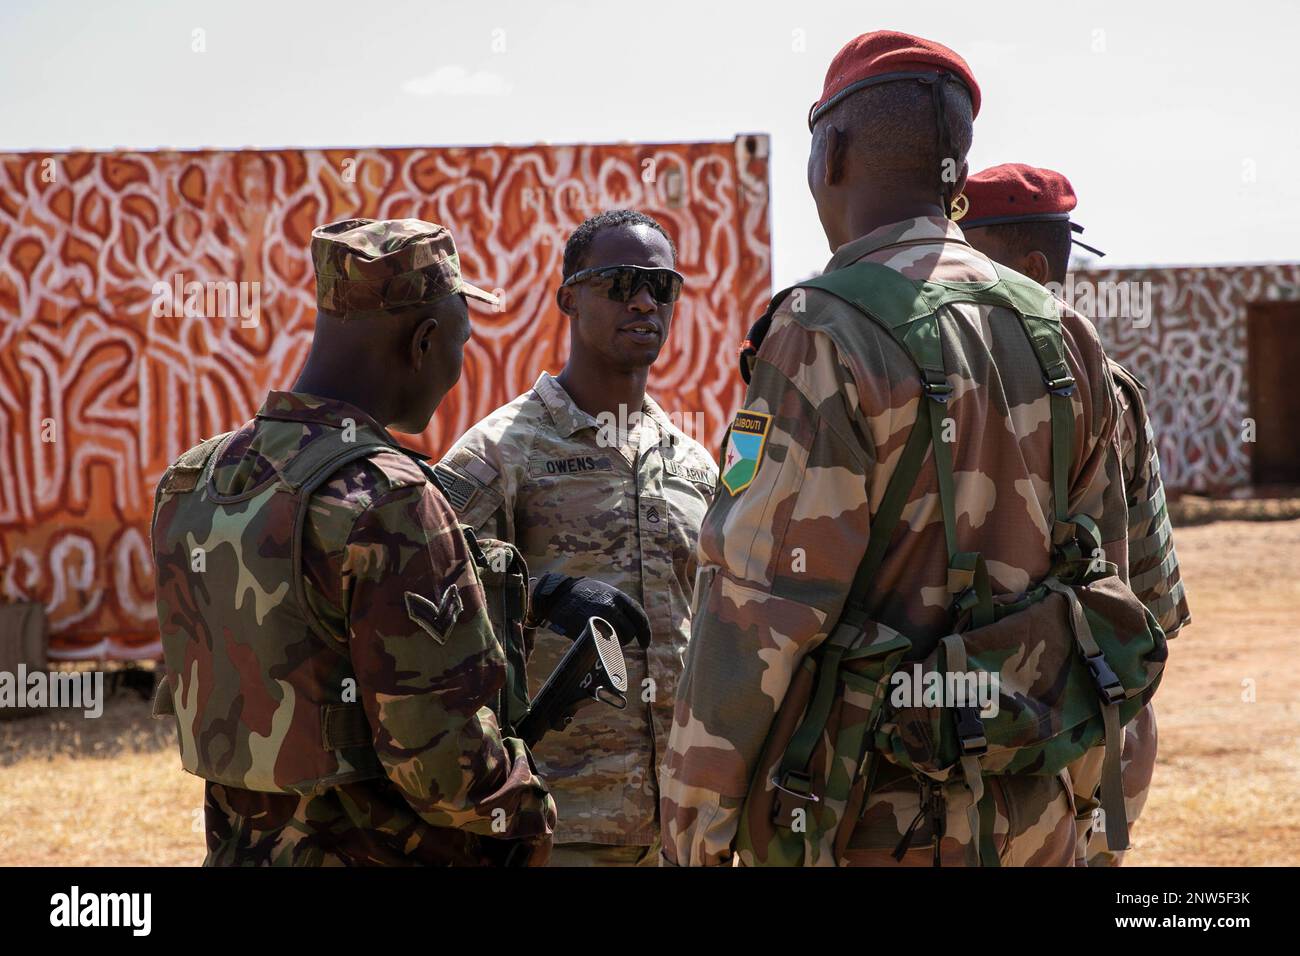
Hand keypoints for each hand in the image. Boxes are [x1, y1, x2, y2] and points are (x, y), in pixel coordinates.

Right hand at [528, 573, 650, 647]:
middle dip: (625, 639)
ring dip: (613, 645)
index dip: (645, 632)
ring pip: (616, 642)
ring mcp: (599, 620)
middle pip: (629, 632)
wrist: (558, 595)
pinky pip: (601, 646)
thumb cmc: (583, 594)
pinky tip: (595, 643)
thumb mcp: (604, 592)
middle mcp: (611, 608)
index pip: (639, 617)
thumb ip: (619, 606)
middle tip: (618, 641)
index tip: (645, 644)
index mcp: (618, 597)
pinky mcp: (588, 631)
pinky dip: (601, 648)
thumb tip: (632, 625)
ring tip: (603, 638)